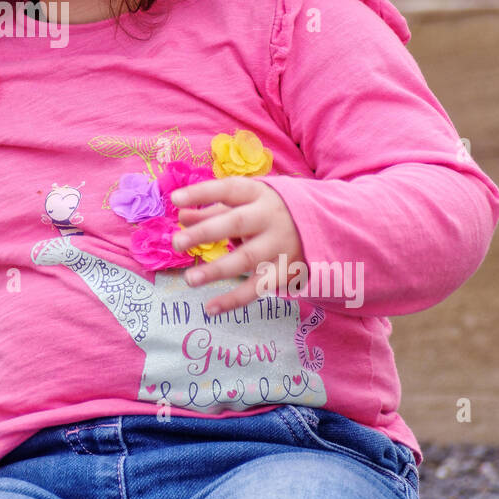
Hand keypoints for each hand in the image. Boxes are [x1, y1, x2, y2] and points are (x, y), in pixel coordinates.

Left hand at [170, 177, 303, 315]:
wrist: (323, 226)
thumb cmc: (269, 212)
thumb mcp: (245, 204)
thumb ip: (212, 210)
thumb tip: (181, 217)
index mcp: (257, 194)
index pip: (227, 190)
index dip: (202, 193)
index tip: (175, 199)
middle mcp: (269, 217)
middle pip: (236, 223)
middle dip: (206, 232)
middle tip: (177, 243)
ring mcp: (279, 244)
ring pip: (247, 258)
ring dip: (217, 270)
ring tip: (190, 280)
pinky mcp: (286, 270)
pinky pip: (258, 287)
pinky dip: (235, 299)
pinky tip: (211, 307)